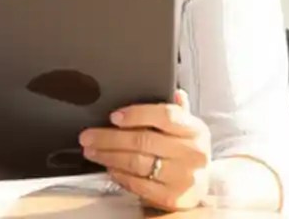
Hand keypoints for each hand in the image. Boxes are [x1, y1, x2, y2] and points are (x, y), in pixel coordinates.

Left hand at [79, 89, 211, 211]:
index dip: (137, 114)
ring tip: (92, 151)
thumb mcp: (186, 128)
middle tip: (89, 136)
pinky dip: (120, 175)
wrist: (199, 185)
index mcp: (195, 129)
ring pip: (137, 163)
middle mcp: (192, 153)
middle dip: (110, 138)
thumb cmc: (187, 151)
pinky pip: (138, 184)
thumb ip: (176, 111)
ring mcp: (183, 177)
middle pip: (144, 141)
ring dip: (109, 156)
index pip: (166, 116)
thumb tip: (175, 91)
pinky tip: (110, 167)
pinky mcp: (171, 197)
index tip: (113, 116)